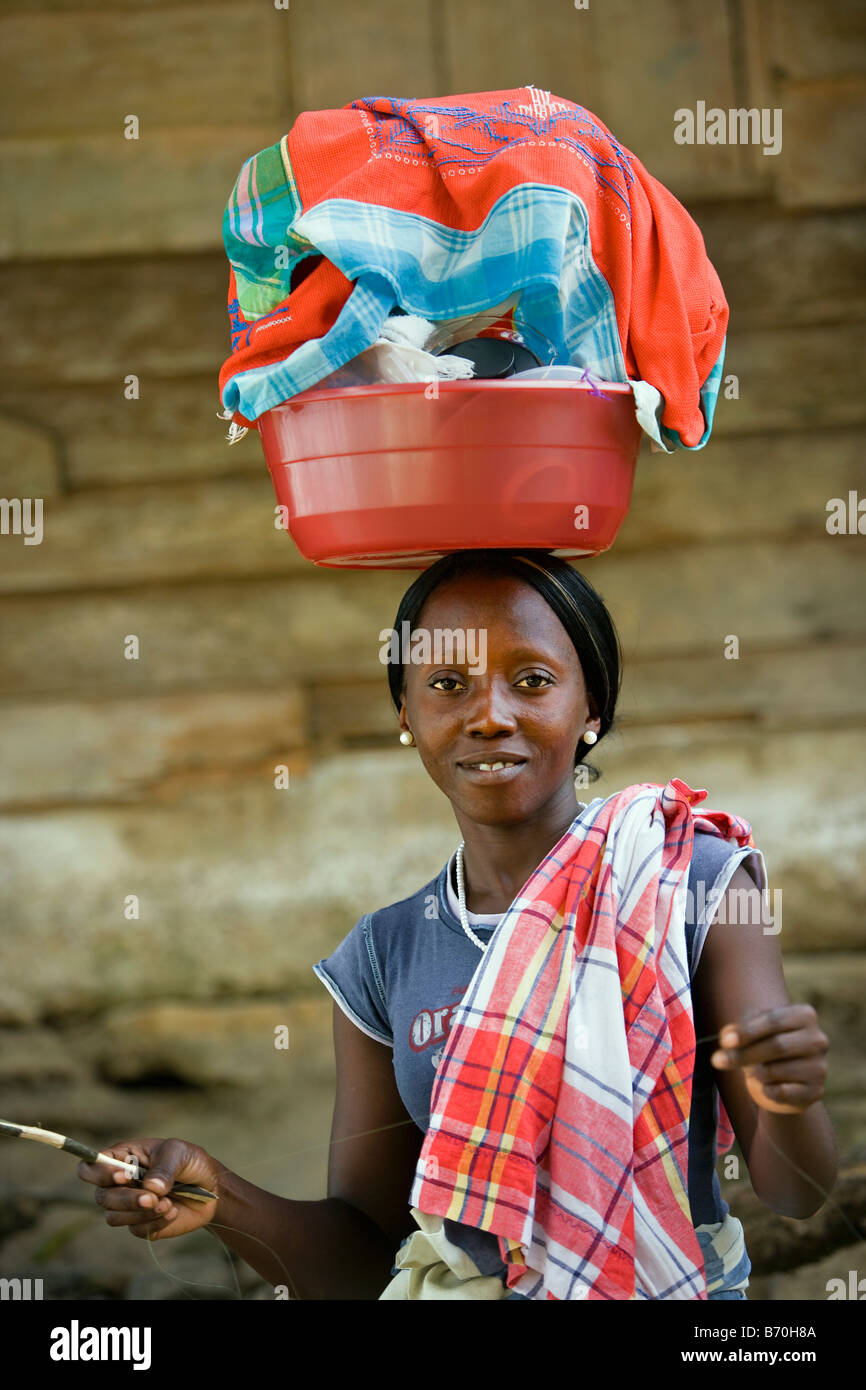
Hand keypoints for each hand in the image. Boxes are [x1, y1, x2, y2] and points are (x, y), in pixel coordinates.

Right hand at [77, 1137, 221, 1240]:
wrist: (210, 1189)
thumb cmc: (190, 1163)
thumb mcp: (180, 1154)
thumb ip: (164, 1167)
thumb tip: (149, 1188)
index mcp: (123, 1159)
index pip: (91, 1167)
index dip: (99, 1173)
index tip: (122, 1176)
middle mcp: (120, 1184)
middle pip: (101, 1197)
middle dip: (126, 1199)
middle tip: (151, 1198)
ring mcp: (128, 1206)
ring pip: (114, 1217)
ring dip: (140, 1212)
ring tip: (167, 1203)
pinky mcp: (140, 1224)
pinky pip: (135, 1229)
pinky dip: (154, 1222)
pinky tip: (172, 1211)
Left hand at [710, 1004, 828, 1113]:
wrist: (781, 1081)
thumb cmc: (763, 1046)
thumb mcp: (749, 1032)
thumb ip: (736, 1030)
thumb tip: (728, 1038)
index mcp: (804, 1015)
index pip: (774, 1020)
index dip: (747, 1031)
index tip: (725, 1042)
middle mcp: (818, 1039)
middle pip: (776, 1045)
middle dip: (743, 1054)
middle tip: (717, 1060)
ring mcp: (819, 1067)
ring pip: (775, 1070)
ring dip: (755, 1073)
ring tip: (755, 1072)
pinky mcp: (815, 1091)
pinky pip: (781, 1092)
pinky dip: (766, 1091)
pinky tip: (768, 1087)